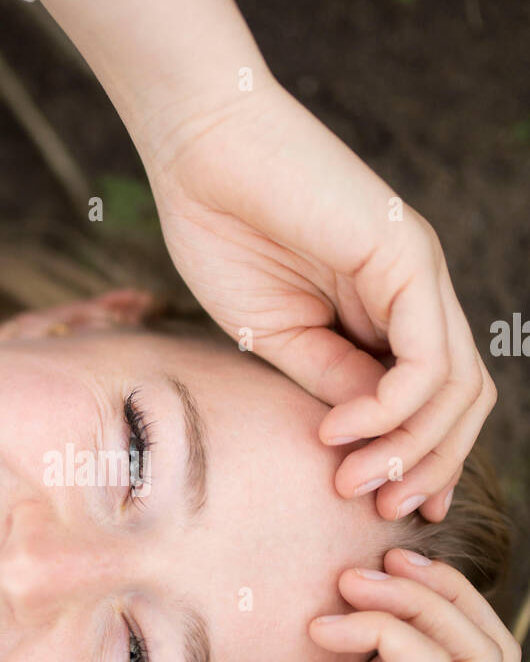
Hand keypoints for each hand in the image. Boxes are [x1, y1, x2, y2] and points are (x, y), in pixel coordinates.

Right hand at [36, 0, 494, 523]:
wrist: (197, 152)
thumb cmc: (222, 232)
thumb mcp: (276, 336)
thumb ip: (330, 381)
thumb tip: (369, 441)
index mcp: (388, 309)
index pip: (437, 400)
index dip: (422, 462)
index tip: (383, 510)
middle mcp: (417, 291)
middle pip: (464, 402)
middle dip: (428, 468)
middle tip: (376, 510)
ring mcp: (419, 272)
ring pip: (459, 388)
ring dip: (411, 452)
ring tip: (354, 482)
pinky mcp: (406, 257)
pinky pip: (426, 361)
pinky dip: (391, 410)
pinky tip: (341, 430)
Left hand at [181, 549, 519, 661]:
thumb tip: (376, 624)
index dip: (438, 602)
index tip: (375, 567)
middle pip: (495, 650)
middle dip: (443, 589)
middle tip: (377, 556)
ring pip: (482, 656)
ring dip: (417, 600)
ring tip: (348, 581)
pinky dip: (388, 631)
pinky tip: (330, 624)